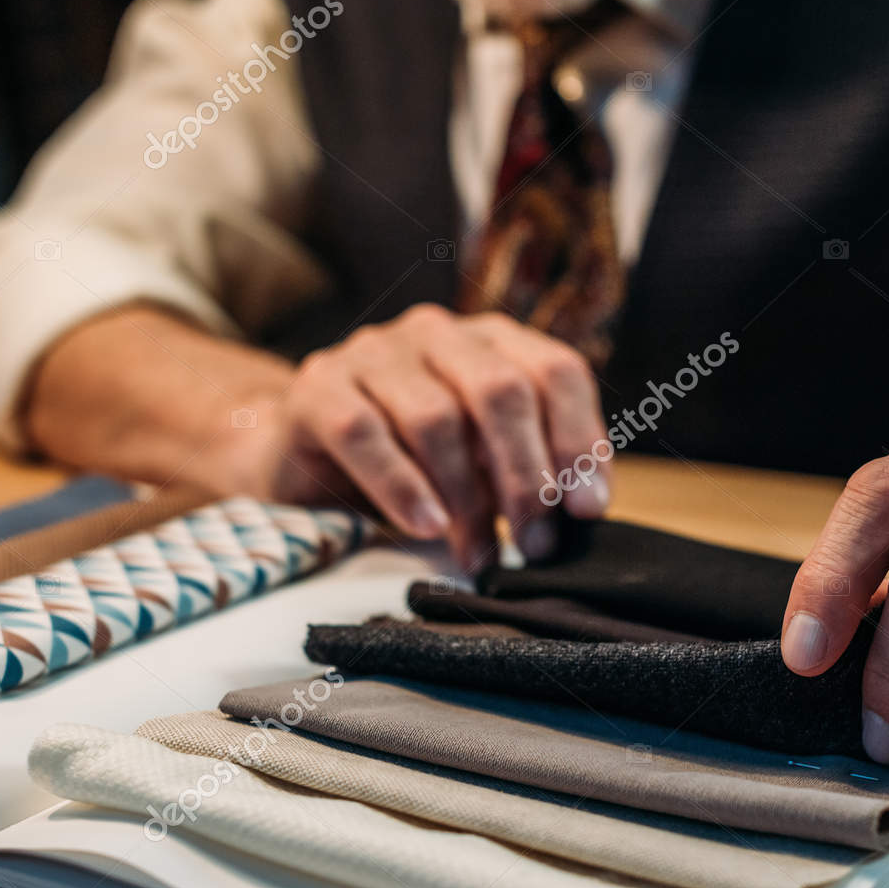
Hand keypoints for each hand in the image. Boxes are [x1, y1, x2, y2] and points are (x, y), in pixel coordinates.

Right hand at [255, 304, 609, 566]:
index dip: (578, 440)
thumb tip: (584, 509)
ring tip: (480, 554)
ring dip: (467, 499)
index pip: (555, 371)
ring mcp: (373, 353)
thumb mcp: (482, 460)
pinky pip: (365, 435)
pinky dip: (403, 488)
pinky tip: (427, 527)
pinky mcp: (318, 388)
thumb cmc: (410, 462)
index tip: (587, 508)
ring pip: (436, 418)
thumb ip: (531, 468)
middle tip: (538, 541)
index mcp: (491, 340)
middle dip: (526, 475)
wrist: (302, 456)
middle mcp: (437, 334)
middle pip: (501, 391)